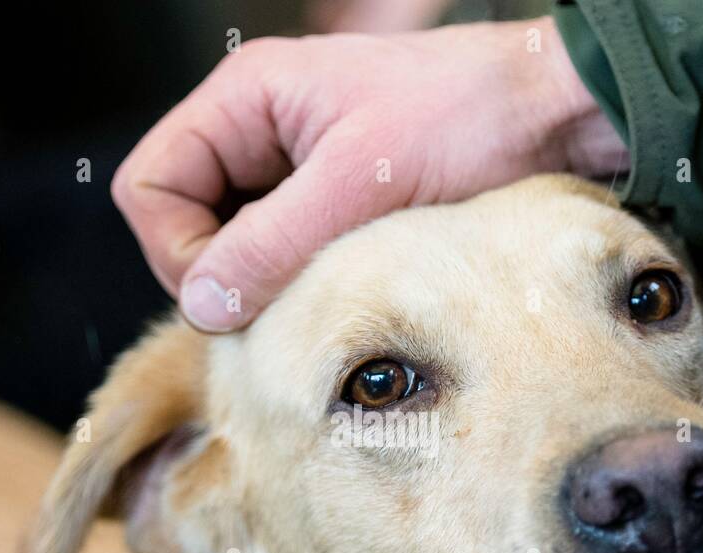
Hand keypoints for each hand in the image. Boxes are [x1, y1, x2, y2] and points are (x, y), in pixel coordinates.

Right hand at [112, 15, 627, 331]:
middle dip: (216, 271)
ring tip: (317, 292)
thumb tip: (200, 305)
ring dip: (259, 280)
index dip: (174, 249)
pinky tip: (338, 289)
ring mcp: (291, 167)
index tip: (230, 295)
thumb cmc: (466, 117)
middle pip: (180, 218)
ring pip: (229, 243)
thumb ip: (272, 243)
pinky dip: (294, 279)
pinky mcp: (328, 201)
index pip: (150, 184)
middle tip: (277, 303)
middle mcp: (257, 130)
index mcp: (245, 98)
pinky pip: (279, 251)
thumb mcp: (359, 183)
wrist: (553, 112)